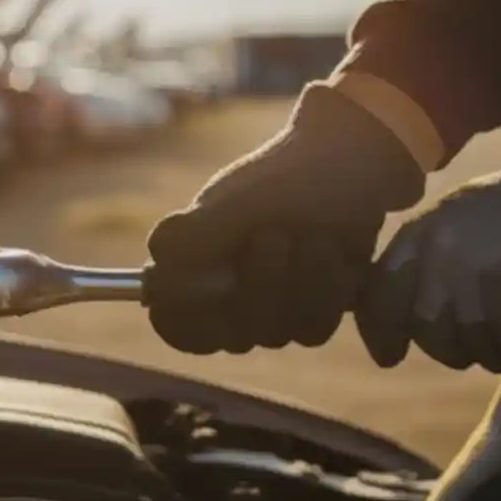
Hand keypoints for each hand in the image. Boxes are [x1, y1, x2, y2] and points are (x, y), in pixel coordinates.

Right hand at [145, 84, 424, 353]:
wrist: (346, 165)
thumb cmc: (279, 179)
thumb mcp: (231, 203)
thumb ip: (189, 238)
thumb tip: (154, 270)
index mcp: (193, 273)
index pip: (173, 325)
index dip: (191, 315)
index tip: (218, 281)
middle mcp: (226, 301)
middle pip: (233, 336)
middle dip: (262, 282)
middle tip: (276, 234)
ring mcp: (270, 314)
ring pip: (278, 333)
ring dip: (302, 278)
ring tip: (315, 234)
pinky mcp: (312, 316)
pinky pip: (317, 329)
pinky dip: (329, 286)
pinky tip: (335, 252)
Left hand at [357, 148, 500, 371]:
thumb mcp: (446, 220)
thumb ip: (415, 263)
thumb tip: (384, 317)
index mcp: (417, 238)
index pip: (379, 300)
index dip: (381, 334)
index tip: (388, 357)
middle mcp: (439, 264)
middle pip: (429, 337)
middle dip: (450, 348)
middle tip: (477, 335)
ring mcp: (477, 286)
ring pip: (475, 351)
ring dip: (498, 348)